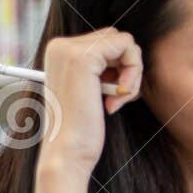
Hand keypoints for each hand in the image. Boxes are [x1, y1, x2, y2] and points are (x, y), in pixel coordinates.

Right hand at [37, 28, 145, 174]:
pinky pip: (128, 47)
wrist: (67, 153)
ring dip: (131, 73)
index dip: (118, 69)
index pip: (106, 43)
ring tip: (116, 100)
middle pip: (116, 39)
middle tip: (118, 99)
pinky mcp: (84, 56)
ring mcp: (69, 49)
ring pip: (125, 42)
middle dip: (127, 69)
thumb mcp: (91, 91)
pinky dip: (133, 73)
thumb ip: (102, 69)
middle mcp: (60, 46)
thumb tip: (130, 51)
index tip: (111, 97)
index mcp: (59, 53)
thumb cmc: (81, 130)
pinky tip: (119, 98)